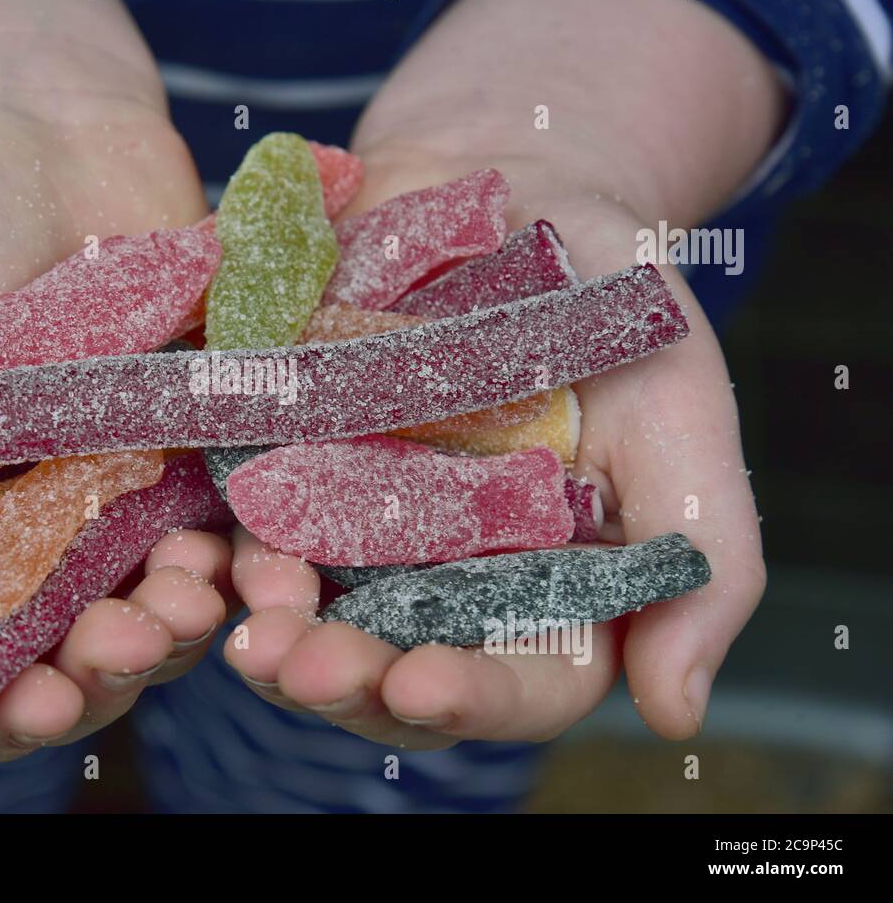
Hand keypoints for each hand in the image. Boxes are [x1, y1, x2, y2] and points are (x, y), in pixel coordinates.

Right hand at [0, 0, 235, 756]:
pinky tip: (257, 554)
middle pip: (80, 648)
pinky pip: (233, 518)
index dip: (5, 708)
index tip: (41, 703)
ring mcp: (120, 490)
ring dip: (183, 618)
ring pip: (162, 597)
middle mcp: (31, 533)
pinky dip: (249, 549)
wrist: (14, 128)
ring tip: (191, 594)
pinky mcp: (199, 439)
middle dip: (109, 666)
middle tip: (130, 642)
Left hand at [222, 0, 776, 746]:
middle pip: (394, 666)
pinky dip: (221, 550)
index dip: (474, 695)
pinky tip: (202, 554)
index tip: (425, 684)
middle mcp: (444, 575)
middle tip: (301, 667)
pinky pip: (244, 524)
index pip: (519, 679)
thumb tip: (677, 717)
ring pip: (311, 613)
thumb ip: (700, 556)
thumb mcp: (678, 410)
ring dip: (274, 629)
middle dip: (347, 680)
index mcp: (545, 583)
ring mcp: (358, 526)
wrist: (508, 185)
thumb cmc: (608, 300)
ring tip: (249, 624)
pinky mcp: (288, 465)